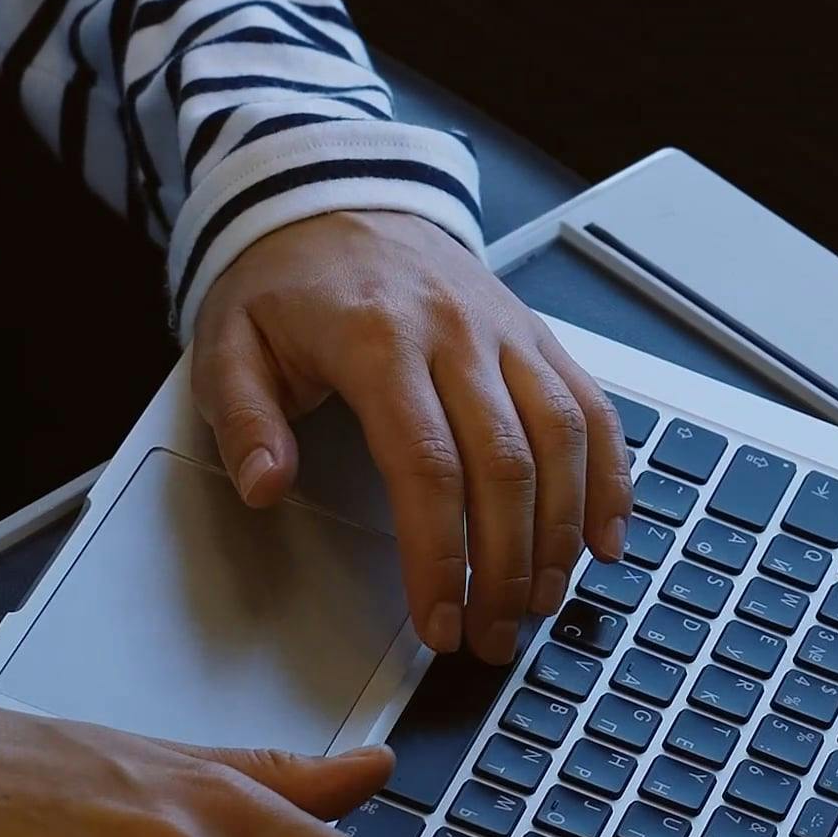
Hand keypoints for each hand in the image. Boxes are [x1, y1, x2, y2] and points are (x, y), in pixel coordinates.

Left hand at [193, 208, 630, 662]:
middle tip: (491, 635)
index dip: (438, 554)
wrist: (338, 201)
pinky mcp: (539, 337)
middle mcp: (457, 333)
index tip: (437, 619)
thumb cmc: (286, 285)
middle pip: (507, 465)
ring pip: (565, 440)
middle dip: (505, 566)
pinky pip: (594, 408)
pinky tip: (603, 538)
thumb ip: (243, 418)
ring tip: (539, 603)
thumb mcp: (229, 343)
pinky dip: (609, 478)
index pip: (426, 465)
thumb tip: (266, 486)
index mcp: (379, 339)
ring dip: (561, 533)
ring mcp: (508, 333)